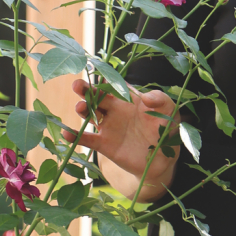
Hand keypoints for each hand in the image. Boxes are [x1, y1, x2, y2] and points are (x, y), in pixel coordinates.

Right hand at [62, 78, 179, 185]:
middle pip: (97, 97)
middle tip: (77, 85)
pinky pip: (87, 139)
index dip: (106, 79)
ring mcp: (107, 126)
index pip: (115, 85)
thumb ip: (161, 101)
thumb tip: (147, 97)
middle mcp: (115, 109)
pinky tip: (67, 134)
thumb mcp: (169, 112)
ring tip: (80, 108)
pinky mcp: (104, 144)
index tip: (100, 75)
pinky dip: (76, 137)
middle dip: (87, 90)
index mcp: (128, 97)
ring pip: (90, 114)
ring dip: (82, 110)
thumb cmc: (165, 130)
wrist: (160, 159)